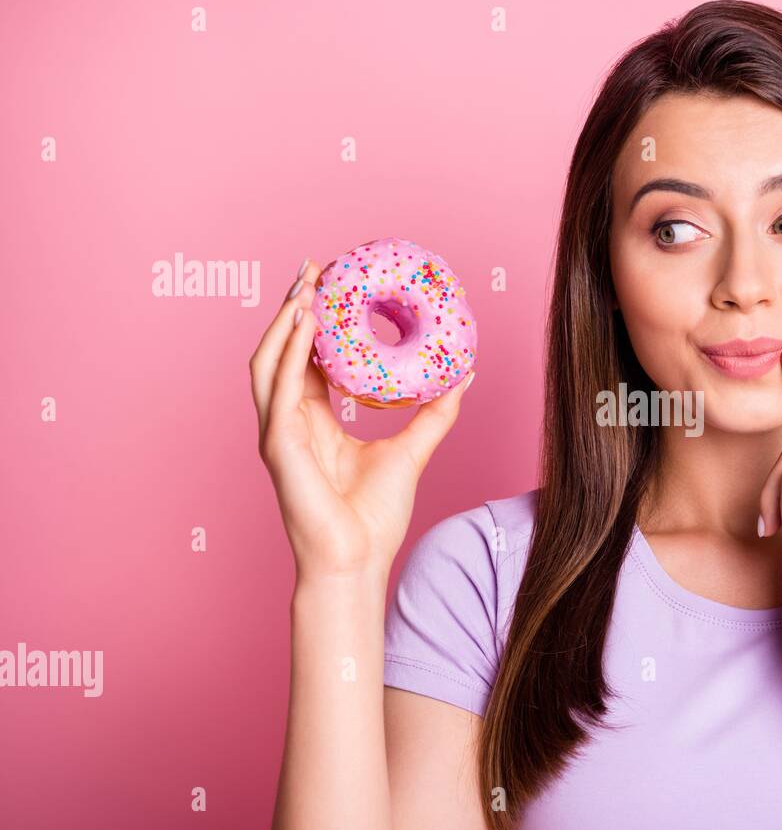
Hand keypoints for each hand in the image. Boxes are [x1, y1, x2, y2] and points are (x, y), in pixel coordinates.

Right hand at [250, 260, 474, 581]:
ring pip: (269, 361)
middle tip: (316, 267)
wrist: (358, 562)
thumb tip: (464, 373)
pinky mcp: (277, 444)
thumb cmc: (375, 518)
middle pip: (282, 350)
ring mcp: (278, 432)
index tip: (337, 282)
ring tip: (306, 283)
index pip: (308, 358)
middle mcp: (289, 421)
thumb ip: (435, 412)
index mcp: (314, 421)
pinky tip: (305, 321)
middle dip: (295, 306)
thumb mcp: (413, 450)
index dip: (317, 320)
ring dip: (284, 319)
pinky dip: (289, 350)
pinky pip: (279, 386)